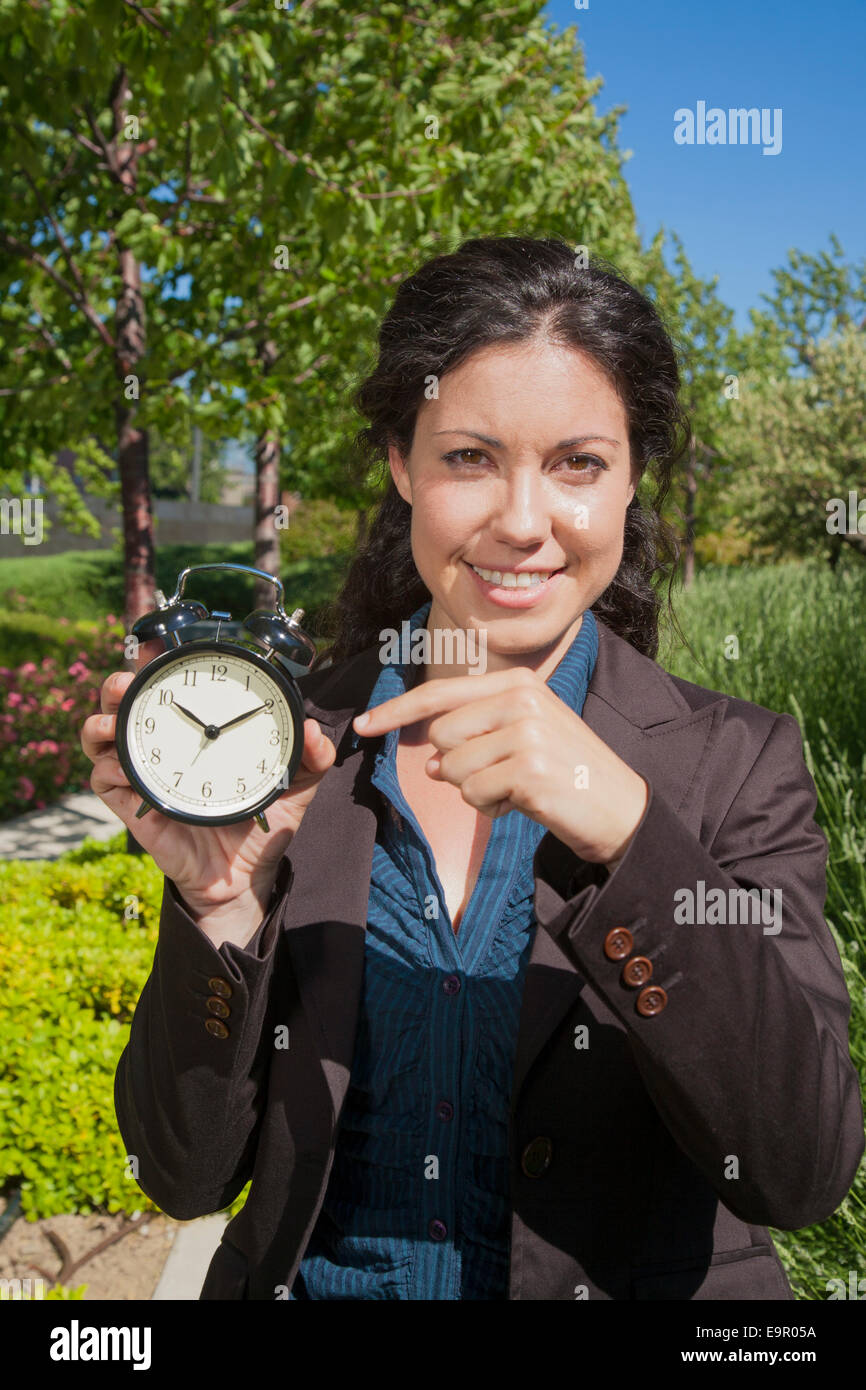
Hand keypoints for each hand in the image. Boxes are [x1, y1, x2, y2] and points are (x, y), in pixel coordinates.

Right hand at [80, 639, 336, 914]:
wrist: (246, 873)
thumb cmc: (265, 821)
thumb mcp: (295, 785)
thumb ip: (312, 756)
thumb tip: (313, 729)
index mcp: (200, 730)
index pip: (171, 688)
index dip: (156, 664)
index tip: (157, 648)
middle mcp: (166, 744)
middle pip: (123, 702)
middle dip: (117, 684)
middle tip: (128, 682)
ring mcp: (145, 773)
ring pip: (100, 735)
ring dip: (100, 722)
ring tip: (115, 722)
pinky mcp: (132, 804)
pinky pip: (103, 779)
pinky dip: (108, 767)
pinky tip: (127, 768)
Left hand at [353, 666, 647, 866]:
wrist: (620, 808)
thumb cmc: (567, 772)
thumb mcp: (525, 735)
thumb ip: (476, 734)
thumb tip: (430, 761)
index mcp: (517, 684)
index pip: (439, 695)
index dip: (395, 711)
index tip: (363, 725)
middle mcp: (521, 700)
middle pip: (439, 738)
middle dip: (457, 767)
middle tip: (501, 775)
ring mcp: (526, 733)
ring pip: (452, 769)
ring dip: (476, 791)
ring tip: (517, 789)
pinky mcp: (528, 770)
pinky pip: (474, 795)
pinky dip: (491, 808)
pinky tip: (524, 803)